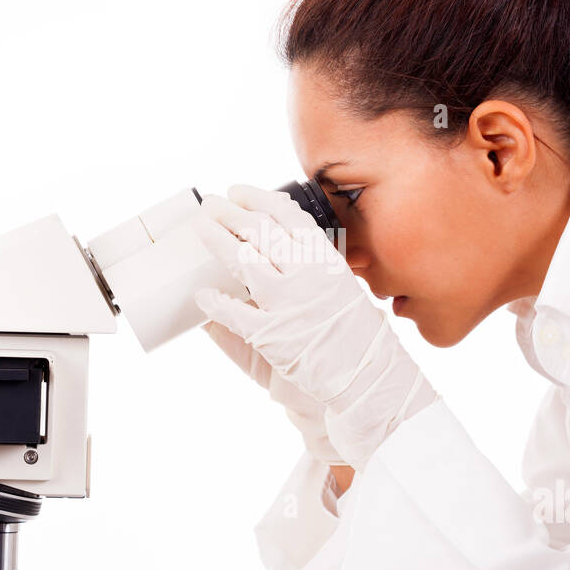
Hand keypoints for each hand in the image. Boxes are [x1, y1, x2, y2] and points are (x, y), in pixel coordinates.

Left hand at [190, 183, 437, 467]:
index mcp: (326, 260)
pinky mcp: (272, 336)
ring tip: (201, 229)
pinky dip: (216, 304)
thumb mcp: (344, 289)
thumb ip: (315, 269)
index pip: (287, 216)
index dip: (258, 199)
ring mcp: (287, 304)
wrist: (369, 379)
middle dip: (229, 213)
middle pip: (259, 231)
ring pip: (242, 260)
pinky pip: (234, 314)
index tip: (238, 191)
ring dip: (217, 240)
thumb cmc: (360, 337)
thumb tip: (279, 252)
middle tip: (210, 204)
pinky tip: (202, 296)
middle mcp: (306, 275)